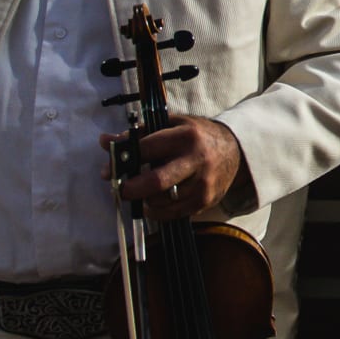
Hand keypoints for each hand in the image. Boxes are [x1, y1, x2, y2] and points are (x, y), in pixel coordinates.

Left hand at [99, 115, 245, 219]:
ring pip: (162, 201)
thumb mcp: (171, 125)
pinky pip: (173, 213)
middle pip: (156, 182)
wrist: (234, 151)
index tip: (110, 167)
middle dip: (131, 189)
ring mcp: (203, 183)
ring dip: (144, 200)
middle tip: (120, 189)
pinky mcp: (205, 200)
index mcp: (185, 136)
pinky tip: (153, 202)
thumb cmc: (196, 135)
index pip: (147, 149)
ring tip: (140, 193)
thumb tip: (105, 142)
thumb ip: (138, 133)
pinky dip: (157, 211)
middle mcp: (196, 160)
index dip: (123, 159)